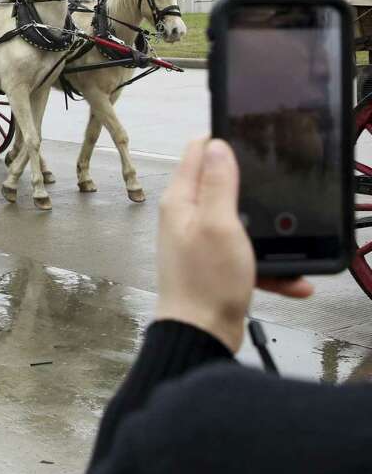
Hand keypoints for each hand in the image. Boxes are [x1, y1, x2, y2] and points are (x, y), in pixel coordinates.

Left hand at [155, 138, 312, 351]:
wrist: (201, 335)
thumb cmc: (205, 282)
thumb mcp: (219, 224)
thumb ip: (218, 183)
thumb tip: (217, 145)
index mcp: (181, 201)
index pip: (196, 152)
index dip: (223, 140)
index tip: (251, 139)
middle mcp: (186, 217)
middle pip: (222, 184)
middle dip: (252, 185)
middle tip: (279, 187)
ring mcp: (200, 240)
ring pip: (241, 222)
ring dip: (267, 232)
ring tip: (291, 244)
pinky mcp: (215, 264)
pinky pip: (248, 255)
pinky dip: (269, 265)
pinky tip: (291, 279)